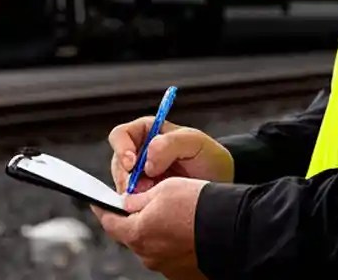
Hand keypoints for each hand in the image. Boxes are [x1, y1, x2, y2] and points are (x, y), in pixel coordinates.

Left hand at [94, 176, 207, 278]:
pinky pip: (169, 254)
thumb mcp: (164, 189)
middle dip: (135, 219)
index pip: (110, 222)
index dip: (103, 210)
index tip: (99, 203)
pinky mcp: (181, 271)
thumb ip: (139, 198)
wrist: (230, 227)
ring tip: (174, 215)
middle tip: (145, 203)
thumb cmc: (199, 206)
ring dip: (156, 231)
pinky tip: (184, 229)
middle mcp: (148, 254)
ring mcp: (165, 265)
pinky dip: (171, 242)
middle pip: (132, 235)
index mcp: (137, 233)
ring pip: (151, 245)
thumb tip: (127, 202)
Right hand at [107, 118, 233, 192]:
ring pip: (121, 184)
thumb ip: (169, 144)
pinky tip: (152, 205)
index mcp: (147, 131)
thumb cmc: (209, 157)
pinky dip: (137, 204)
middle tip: (142, 189)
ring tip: (154, 196)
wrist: (220, 181)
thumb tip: (147, 162)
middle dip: (126, 178)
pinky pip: (130, 201)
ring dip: (133, 193)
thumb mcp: (195, 143)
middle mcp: (139, 152)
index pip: (120, 135)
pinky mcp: (143, 196)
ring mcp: (139, 175)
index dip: (122, 149)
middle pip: (117, 163)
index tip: (132, 164)